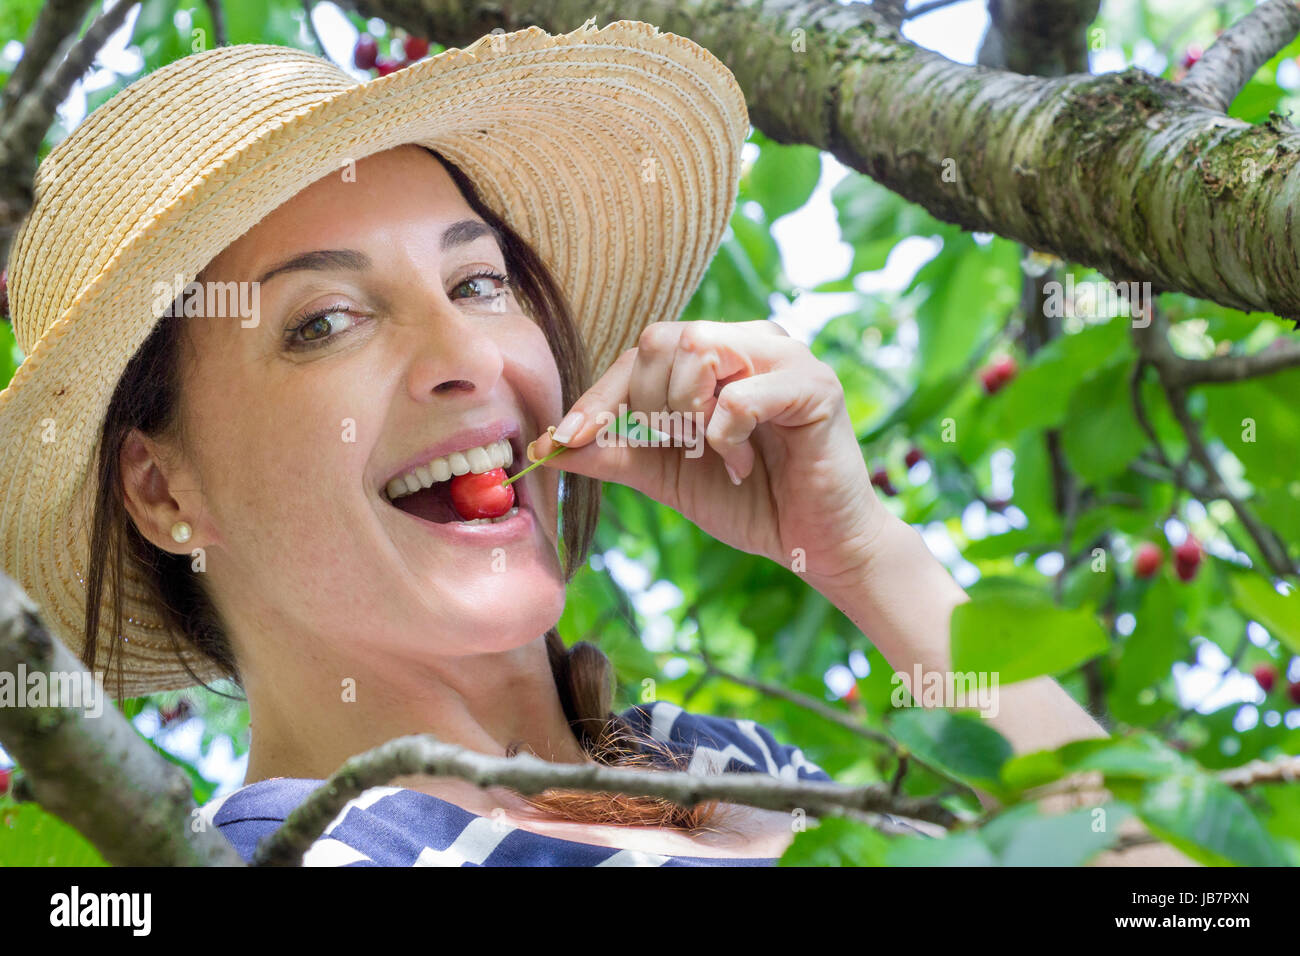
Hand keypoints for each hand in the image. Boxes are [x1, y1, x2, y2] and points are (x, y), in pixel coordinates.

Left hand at [526, 319, 892, 585]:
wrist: (813, 546)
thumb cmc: (747, 502)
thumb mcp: (663, 473)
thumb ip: (609, 451)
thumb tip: (542, 445)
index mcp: (717, 352)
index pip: (640, 351)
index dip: (600, 395)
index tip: (568, 437)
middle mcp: (751, 340)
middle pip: (662, 341)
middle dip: (650, 407)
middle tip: (679, 451)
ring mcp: (786, 356)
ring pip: (698, 352)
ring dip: (688, 417)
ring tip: (714, 457)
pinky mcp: (815, 385)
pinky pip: (739, 396)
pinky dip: (726, 437)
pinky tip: (744, 467)